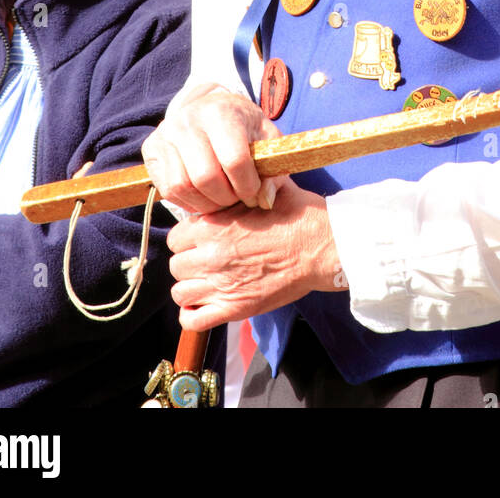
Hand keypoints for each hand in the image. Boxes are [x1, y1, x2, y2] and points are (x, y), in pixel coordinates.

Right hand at [141, 82, 282, 214]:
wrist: (211, 108)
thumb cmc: (244, 127)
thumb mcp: (267, 140)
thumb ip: (272, 171)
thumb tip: (264, 200)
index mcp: (221, 112)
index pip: (235, 160)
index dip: (248, 186)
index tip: (254, 192)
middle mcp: (188, 119)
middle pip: (206, 177)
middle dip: (226, 198)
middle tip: (236, 198)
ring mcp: (165, 133)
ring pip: (183, 186)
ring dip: (206, 204)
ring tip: (221, 198)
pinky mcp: (151, 148)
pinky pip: (167, 189)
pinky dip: (188, 202)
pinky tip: (203, 196)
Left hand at [167, 178, 345, 330]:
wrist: (323, 248)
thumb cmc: (300, 216)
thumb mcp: (271, 187)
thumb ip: (246, 183)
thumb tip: (238, 179)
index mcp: (214, 226)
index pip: (176, 237)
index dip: (188, 238)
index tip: (202, 239)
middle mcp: (211, 256)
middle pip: (176, 265)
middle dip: (189, 261)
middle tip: (208, 259)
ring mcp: (221, 286)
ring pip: (180, 292)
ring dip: (192, 287)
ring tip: (209, 281)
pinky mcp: (235, 310)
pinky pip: (193, 320)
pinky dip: (193, 315)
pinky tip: (207, 304)